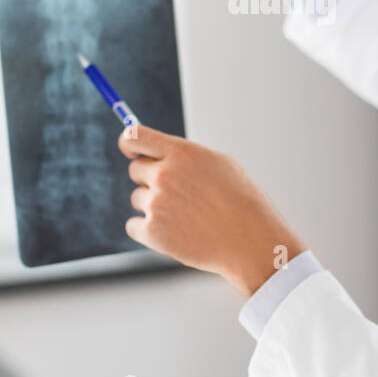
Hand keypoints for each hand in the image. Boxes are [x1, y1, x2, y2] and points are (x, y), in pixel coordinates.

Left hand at [118, 124, 305, 296]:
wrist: (249, 240)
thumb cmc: (241, 202)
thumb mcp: (219, 164)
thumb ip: (184, 156)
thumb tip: (160, 153)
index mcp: (181, 152)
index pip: (135, 136)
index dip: (128, 142)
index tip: (130, 150)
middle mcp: (165, 174)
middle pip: (135, 169)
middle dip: (150, 178)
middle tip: (176, 193)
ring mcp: (157, 203)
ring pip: (138, 198)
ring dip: (153, 205)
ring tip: (184, 216)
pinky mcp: (152, 231)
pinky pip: (133, 226)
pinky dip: (148, 230)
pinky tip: (172, 233)